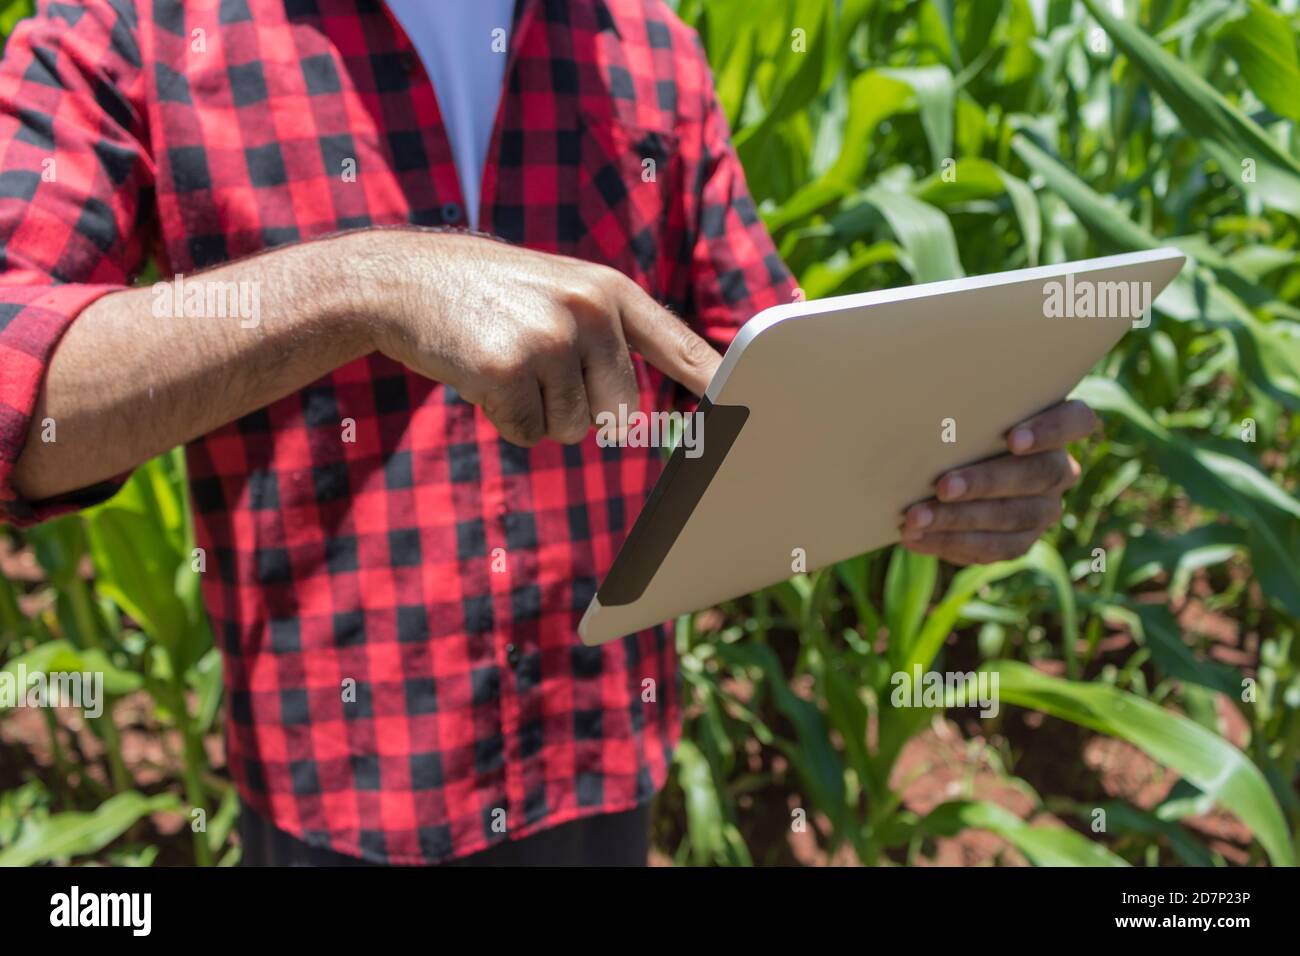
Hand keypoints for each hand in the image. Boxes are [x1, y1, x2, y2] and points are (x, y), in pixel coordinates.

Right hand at [362, 229, 719, 446]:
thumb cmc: (489, 294)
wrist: (404, 278)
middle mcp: (590, 309)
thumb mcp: (560, 291)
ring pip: (571, 429)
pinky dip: (504, 419)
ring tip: (504, 362)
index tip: (752, 407)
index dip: (717, 383)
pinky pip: (528, 433)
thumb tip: (638, 414)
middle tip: (537, 370)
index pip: (680, 345)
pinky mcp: (508, 367)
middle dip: (581, 411)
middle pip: (621, 415)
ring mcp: (549, 336)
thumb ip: (607, 335)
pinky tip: (480, 375)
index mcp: (611, 290)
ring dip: (536, 413)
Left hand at [898, 400, 1096, 564]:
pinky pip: (996, 547)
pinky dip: (952, 543)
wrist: (941, 471)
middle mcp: (1058, 468)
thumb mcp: (959, 412)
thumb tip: (917, 402)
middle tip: (942, 486)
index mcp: (1055, 425)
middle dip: (986, 482)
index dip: (1050, 431)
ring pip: (1014, 517)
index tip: (1013, 439)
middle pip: (1038, 474)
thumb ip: (958, 408)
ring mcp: (1044, 508)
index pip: (1076, 421)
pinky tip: (916, 538)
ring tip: (915, 518)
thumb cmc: (953, 426)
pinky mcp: (1022, 539)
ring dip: (960, 519)